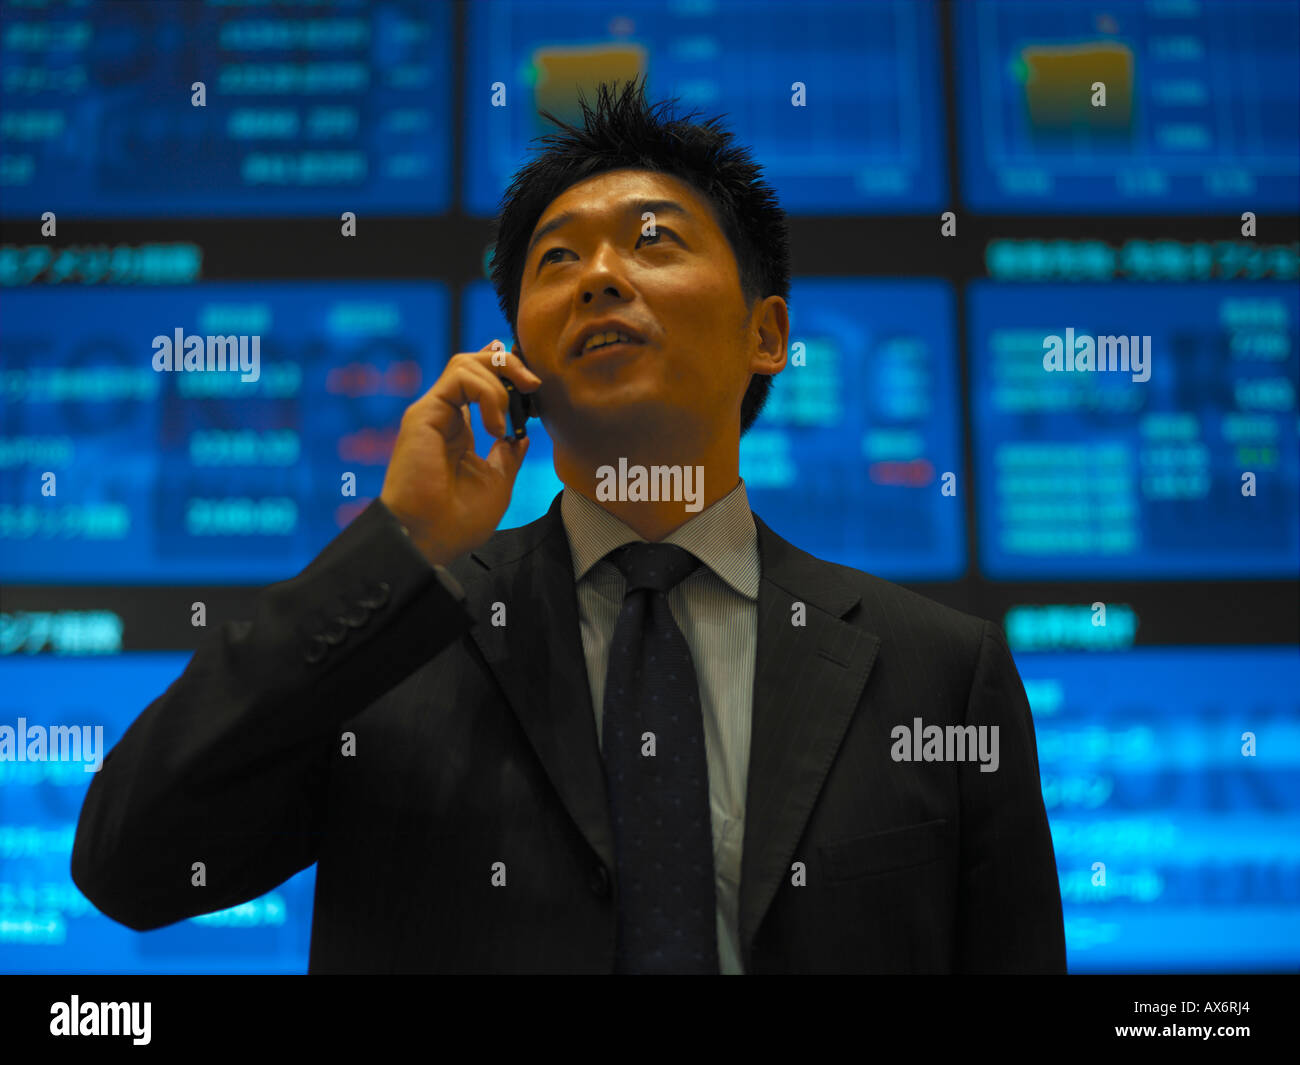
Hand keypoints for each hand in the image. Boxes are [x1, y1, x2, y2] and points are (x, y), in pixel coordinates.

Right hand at [380, 340, 540, 566]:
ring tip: (506, 424)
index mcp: (459, 432)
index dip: (507, 374)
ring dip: (499, 380)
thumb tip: (523, 435)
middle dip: (509, 364)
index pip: (479, 383)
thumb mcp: (497, 483)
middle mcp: (444, 417)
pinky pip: (459, 377)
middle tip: (533, 385)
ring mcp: (433, 412)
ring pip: (466, 363)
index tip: (535, 390)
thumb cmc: (457, 521)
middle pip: (473, 362)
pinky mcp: (424, 413)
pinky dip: (487, 393)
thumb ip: (508, 455)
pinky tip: (494, 428)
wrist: (428, 538)